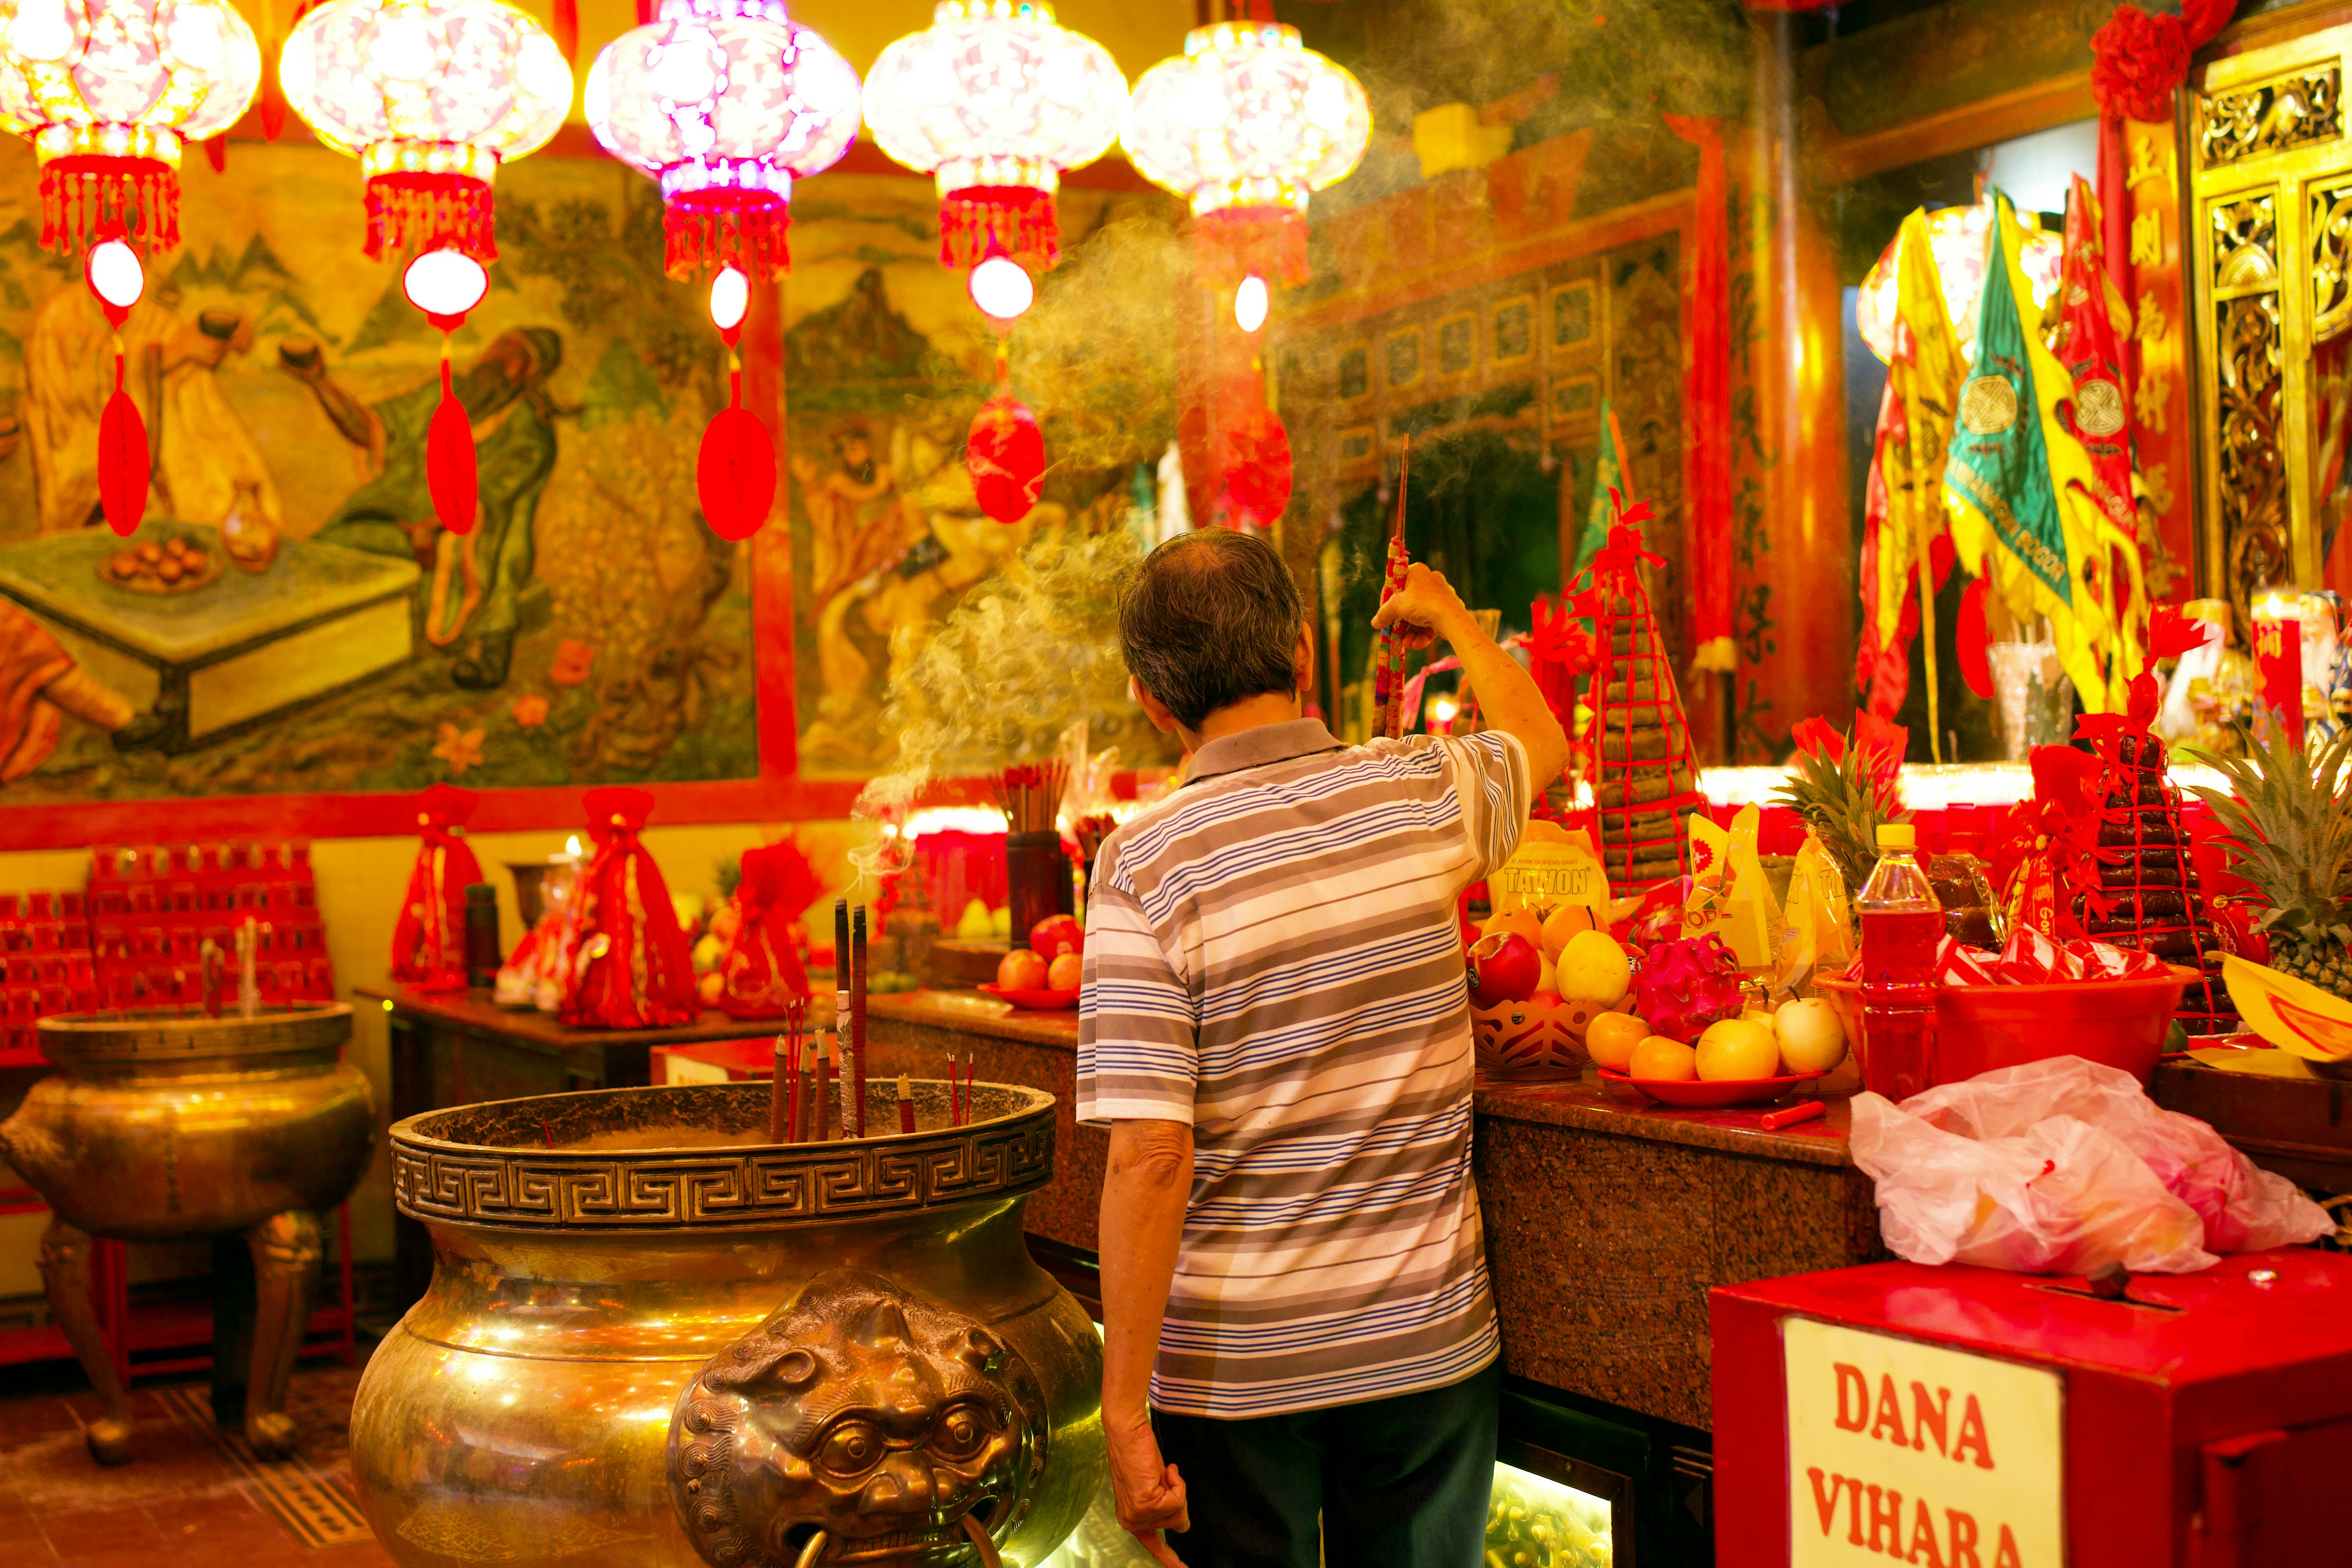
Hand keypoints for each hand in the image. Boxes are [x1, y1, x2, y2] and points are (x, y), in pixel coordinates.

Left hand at [1106, 1415, 1189, 1567]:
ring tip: (1162, 1472)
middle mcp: (1131, 1521)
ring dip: (1178, 1489)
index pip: (1152, 1544)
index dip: (1169, 1558)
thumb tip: (1182, 1528)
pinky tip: (1165, 1471)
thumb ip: (1165, 1507)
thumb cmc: (1140, 1454)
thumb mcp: (1155, 1486)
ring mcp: (1137, 1515)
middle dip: (1179, 1498)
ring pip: (1180, 1512)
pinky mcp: (1145, 1504)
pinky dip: (1178, 1484)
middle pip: (1177, 1522)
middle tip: (1165, 1476)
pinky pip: (1178, 1501)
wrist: (1128, 1431)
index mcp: (1130, 1518)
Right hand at [1371, 562, 1471, 652]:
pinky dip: (1422, 634)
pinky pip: (1431, 622)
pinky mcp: (1448, 611)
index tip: (1383, 613)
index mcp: (1417, 572)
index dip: (1387, 599)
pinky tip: (1416, 645)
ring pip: (1419, 616)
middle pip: (1408, 603)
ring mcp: (1440, 596)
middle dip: (1400, 622)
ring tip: (1405, 644)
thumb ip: (1384, 614)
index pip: (1397, 583)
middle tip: (1392, 632)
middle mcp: (1430, 581)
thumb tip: (1375, 623)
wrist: (1452, 618)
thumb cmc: (1422, 604)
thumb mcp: (1397, 607)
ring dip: (1410, 632)